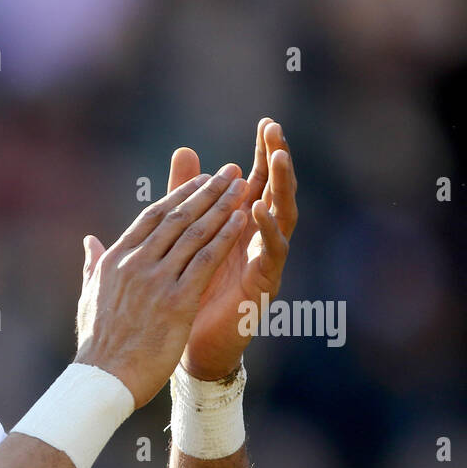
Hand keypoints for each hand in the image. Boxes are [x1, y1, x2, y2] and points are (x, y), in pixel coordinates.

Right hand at [74, 166, 250, 407]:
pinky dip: (224, 237)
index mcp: (114, 260)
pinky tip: (242, 220)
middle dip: (206, 191)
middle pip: (177, 217)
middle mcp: (134, 263)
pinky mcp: (175, 301)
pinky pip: (205, 261)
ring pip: (194, 233)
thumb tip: (89, 241)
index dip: (179, 194)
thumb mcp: (89, 296)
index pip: (151, 217)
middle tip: (229, 172)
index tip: (200, 180)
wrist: (103, 378)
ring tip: (242, 188)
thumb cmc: (97, 344)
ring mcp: (155, 280)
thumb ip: (93, 265)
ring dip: (221, 206)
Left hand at [168, 119, 297, 380]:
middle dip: (277, 161)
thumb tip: (184, 150)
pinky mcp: (263, 285)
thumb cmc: (187, 292)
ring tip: (278, 158)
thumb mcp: (185, 236)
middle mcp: (257, 240)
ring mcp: (264, 261)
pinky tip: (261, 209)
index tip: (266, 122)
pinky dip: (267, 230)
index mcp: (239, 227)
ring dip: (281, 187)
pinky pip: (272, 253)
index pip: (257, 182)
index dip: (262, 154)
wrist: (184, 345)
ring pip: (282, 217)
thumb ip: (186, 196)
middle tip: (276, 131)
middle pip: (275, 192)